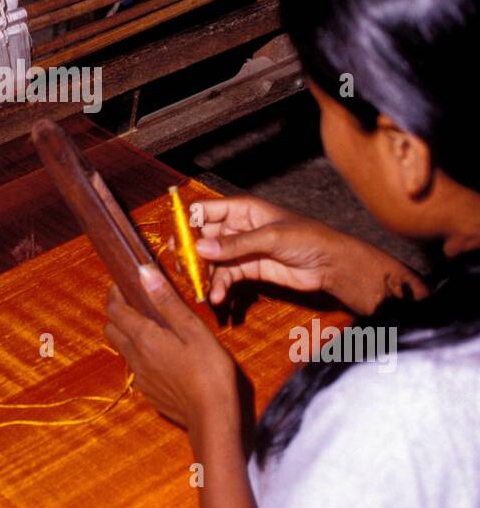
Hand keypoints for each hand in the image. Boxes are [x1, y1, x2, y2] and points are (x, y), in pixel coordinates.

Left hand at [104, 264, 238, 440]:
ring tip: (152, 326)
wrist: (212, 419)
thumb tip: (144, 272)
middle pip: (111, 329)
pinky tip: (164, 355)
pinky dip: (142, 355)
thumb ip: (166, 301)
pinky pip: (137, 368)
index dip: (114, 293)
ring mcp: (141, 378)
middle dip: (117, 313)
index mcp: (144, 338)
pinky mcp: (150, 393)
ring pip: (123, 349)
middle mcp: (135, 358)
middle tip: (135, 302)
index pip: (114, 310)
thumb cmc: (209, 371)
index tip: (123, 283)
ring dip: (128, 334)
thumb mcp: (193, 329)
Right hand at [195, 195, 425, 315]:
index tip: (177, 241)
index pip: (206, 211)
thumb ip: (236, 244)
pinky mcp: (248, 269)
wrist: (330, 265)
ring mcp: (241, 249)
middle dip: (192, 253)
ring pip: (212, 260)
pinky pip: (226, 276)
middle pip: (204, 237)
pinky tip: (217, 298)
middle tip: (183, 269)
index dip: (188, 223)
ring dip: (205, 275)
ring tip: (202, 290)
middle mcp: (237, 227)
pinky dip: (219, 286)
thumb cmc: (306, 238)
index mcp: (242, 209)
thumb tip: (201, 248)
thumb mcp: (270, 238)